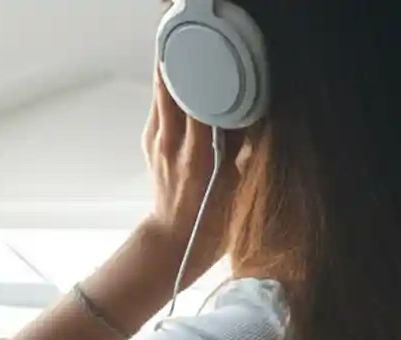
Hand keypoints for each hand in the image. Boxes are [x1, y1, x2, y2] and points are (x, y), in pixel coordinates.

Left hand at [141, 65, 245, 284]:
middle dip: (183, 62)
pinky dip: (170, 91)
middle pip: (172, 88)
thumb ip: (241, 143)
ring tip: (189, 52)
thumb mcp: (237, 179)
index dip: (205, 74)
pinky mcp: (150, 143)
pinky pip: (160, 107)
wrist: (174, 236)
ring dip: (174, 72)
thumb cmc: (210, 214)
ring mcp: (156, 142)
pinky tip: (183, 81)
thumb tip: (251, 109)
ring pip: (163, 94)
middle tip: (197, 42)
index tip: (216, 55)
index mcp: (197, 152)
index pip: (198, 99)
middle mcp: (171, 143)